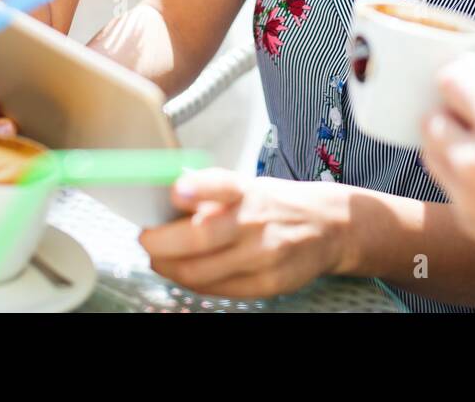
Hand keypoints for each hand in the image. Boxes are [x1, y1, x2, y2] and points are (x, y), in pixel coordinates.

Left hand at [138, 169, 350, 298]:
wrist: (329, 227)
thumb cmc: (277, 205)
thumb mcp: (248, 187)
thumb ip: (210, 196)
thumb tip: (161, 205)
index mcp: (248, 191)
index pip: (221, 185)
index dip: (196, 188)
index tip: (176, 191)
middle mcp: (256, 222)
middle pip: (197, 239)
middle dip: (158, 243)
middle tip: (146, 240)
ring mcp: (263, 256)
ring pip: (199, 272)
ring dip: (168, 267)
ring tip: (160, 258)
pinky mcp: (268, 284)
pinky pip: (216, 290)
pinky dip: (193, 282)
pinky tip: (187, 272)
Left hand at [420, 44, 474, 294]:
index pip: (449, 80)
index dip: (461, 73)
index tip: (474, 77)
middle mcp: (473, 159)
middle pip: (432, 117)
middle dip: (451, 110)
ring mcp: (465, 193)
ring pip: (430, 150)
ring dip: (447, 141)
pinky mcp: (465, 218)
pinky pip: (445, 182)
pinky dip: (458, 172)